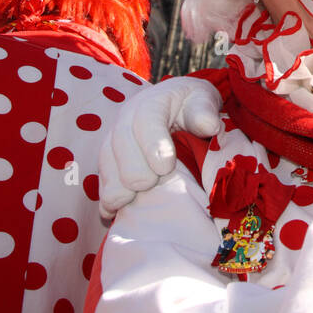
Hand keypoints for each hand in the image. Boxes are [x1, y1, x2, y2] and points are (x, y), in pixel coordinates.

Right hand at [98, 76, 223, 216]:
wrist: (175, 105)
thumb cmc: (191, 106)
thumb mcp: (203, 99)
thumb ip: (204, 110)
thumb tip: (209, 125)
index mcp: (152, 102)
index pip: (147, 119)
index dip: (153, 144)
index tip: (165, 167)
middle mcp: (127, 117)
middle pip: (121, 142)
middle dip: (133, 167)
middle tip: (149, 185)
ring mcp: (114, 137)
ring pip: (107, 160)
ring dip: (115, 184)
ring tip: (126, 204)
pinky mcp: (109, 157)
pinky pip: (103, 175)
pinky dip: (106, 194)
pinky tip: (110, 212)